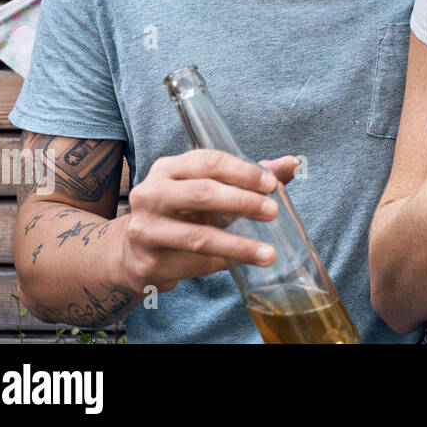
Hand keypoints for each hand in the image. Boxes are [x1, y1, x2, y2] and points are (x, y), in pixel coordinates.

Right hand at [119, 150, 296, 292]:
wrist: (134, 253)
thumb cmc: (182, 212)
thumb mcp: (209, 189)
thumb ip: (249, 176)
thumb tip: (292, 164)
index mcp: (168, 169)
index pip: (209, 162)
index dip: (243, 172)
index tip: (272, 184)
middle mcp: (151, 195)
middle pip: (202, 194)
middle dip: (242, 202)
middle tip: (273, 212)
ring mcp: (145, 231)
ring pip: (198, 237)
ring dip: (238, 246)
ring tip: (268, 254)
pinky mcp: (148, 263)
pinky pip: (194, 264)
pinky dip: (221, 263)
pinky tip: (239, 264)